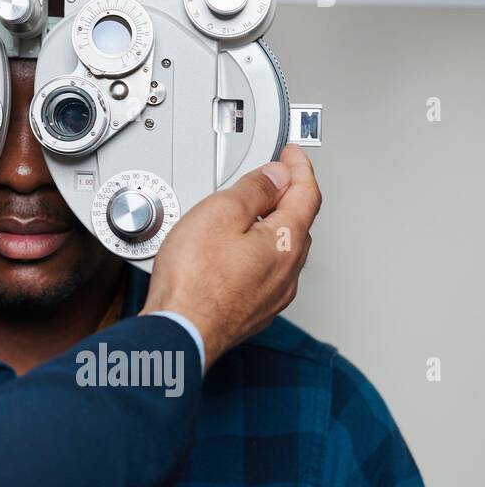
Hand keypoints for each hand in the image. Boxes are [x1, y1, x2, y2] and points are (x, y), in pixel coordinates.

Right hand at [142, 144, 320, 367]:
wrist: (180, 331)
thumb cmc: (194, 280)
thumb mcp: (220, 213)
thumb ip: (253, 190)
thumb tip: (276, 176)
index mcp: (286, 243)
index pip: (306, 194)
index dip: (300, 169)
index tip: (292, 155)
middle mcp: (288, 273)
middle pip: (298, 223)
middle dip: (287, 196)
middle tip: (272, 178)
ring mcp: (273, 296)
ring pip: (282, 251)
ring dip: (272, 227)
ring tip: (248, 214)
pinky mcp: (254, 311)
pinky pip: (266, 273)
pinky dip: (258, 253)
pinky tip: (235, 253)